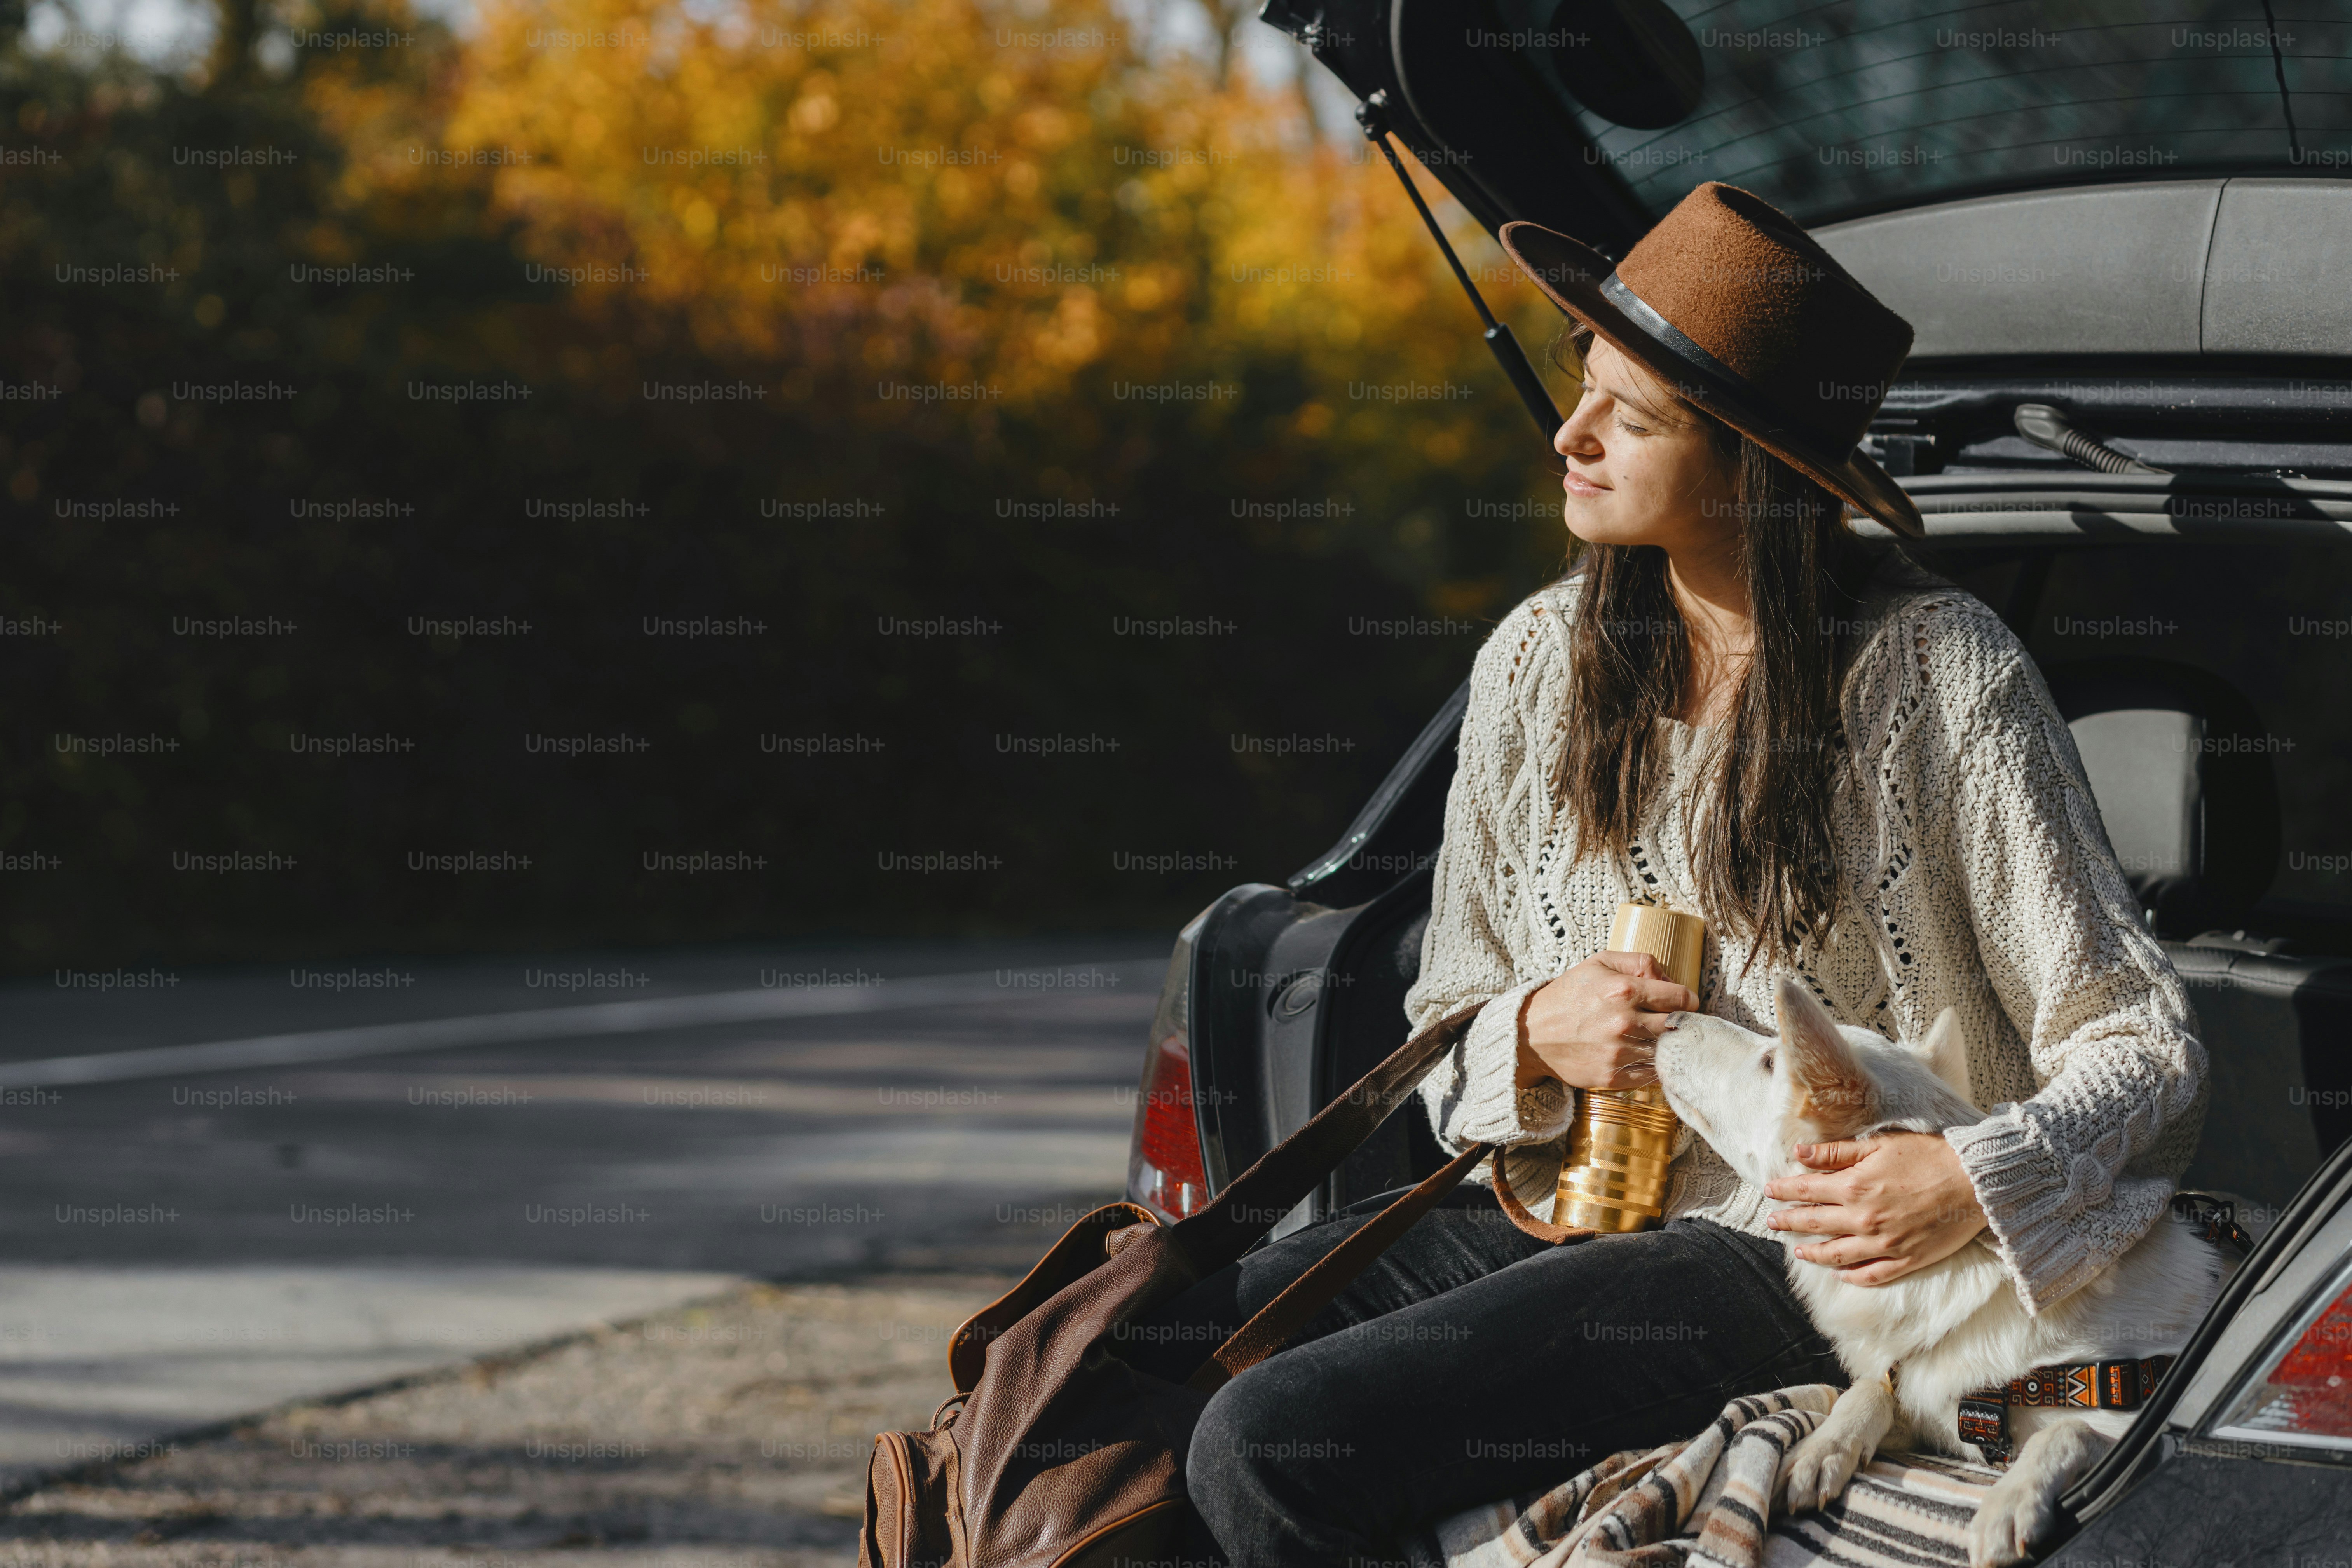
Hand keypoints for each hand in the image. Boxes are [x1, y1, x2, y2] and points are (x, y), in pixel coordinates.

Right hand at [1516, 950, 1699, 1092]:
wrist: (1531, 1033)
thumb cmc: (1568, 995)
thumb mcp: (1600, 963)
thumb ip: (1640, 962)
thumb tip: (1670, 979)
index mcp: (1625, 990)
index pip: (1681, 998)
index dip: (1687, 1000)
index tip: (1683, 1003)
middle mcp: (1625, 1022)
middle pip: (1679, 1026)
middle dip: (1682, 1023)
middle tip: (1676, 1022)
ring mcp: (1620, 1052)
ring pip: (1667, 1051)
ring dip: (1668, 1045)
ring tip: (1658, 1038)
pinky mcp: (1613, 1077)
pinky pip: (1652, 1075)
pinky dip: (1655, 1066)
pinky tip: (1645, 1055)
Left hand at [1764, 1132, 1986, 1285]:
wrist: (1975, 1183)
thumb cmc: (1929, 1156)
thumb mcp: (1879, 1145)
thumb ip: (1837, 1152)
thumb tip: (1800, 1153)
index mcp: (1855, 1188)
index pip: (1806, 1191)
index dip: (1784, 1191)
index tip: (1769, 1191)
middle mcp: (1864, 1219)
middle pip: (1814, 1224)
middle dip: (1788, 1222)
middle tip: (1771, 1222)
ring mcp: (1884, 1244)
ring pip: (1837, 1255)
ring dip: (1812, 1254)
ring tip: (1798, 1251)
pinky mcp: (1906, 1260)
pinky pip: (1871, 1275)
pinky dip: (1851, 1276)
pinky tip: (1839, 1273)